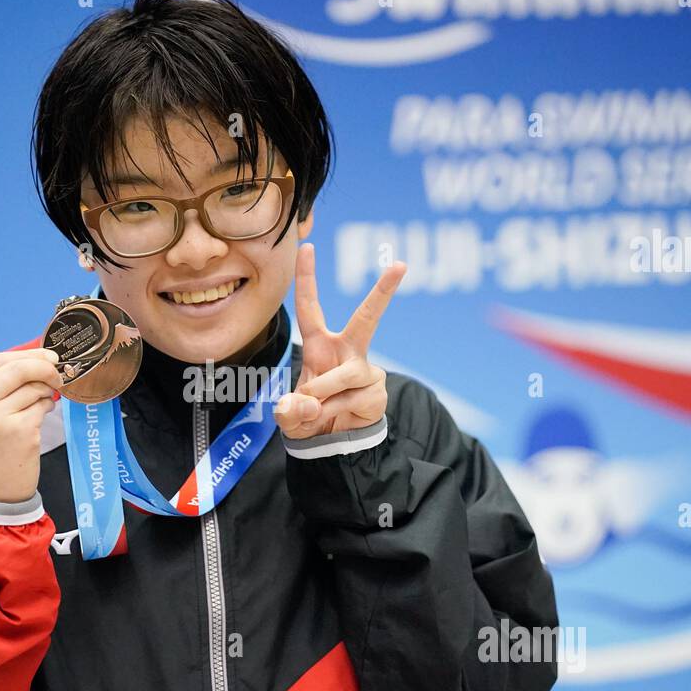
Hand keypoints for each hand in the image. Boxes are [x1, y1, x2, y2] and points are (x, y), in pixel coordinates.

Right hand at [0, 348, 62, 503]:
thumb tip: (33, 359)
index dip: (23, 355)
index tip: (44, 355)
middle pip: (15, 368)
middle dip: (42, 365)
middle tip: (57, 369)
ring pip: (32, 387)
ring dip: (45, 390)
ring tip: (40, 402)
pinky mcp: (20, 431)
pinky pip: (42, 405)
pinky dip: (47, 406)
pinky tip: (39, 418)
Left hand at [274, 242, 406, 439]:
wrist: (334, 442)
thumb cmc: (308, 416)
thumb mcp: (289, 416)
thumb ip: (290, 411)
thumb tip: (309, 404)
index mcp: (320, 344)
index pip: (310, 307)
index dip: (306, 278)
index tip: (307, 248)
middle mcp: (346, 350)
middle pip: (367, 318)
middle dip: (383, 292)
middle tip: (401, 265)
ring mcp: (365, 369)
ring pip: (344, 376)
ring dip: (324, 395)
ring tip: (317, 410)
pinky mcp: (377, 389)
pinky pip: (352, 400)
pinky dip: (336, 412)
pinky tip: (336, 417)